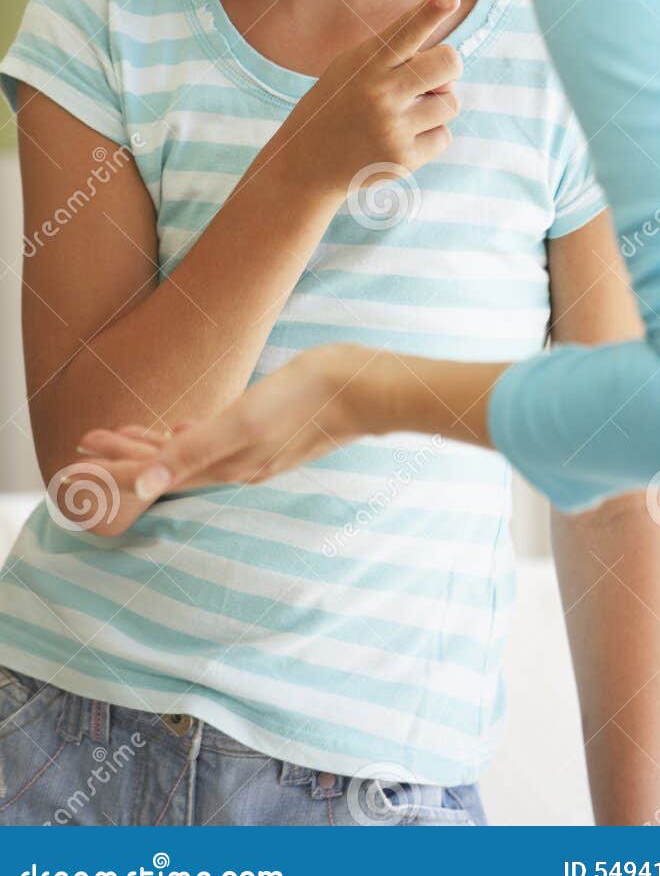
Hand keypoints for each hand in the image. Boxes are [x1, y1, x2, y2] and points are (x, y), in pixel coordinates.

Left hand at [76, 342, 386, 504]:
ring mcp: (253, 451)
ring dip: (152, 447)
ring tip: (122, 437)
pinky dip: (189, 438)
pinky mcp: (268, 433)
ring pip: (187, 455)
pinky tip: (184, 428)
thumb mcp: (244, 420)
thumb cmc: (308, 397)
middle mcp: (234, 465)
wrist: (364, 388)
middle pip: (166, 466)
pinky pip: (214, 443)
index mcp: (225, 463)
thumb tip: (144, 486)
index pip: (155, 472)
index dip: (117, 465)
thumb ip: (193, 450)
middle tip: (86, 445)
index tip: (80, 456)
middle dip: (126, 457)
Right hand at [278, 0, 462, 201]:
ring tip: (402, 116)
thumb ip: (395, 58)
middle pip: (449, 64)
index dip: (430, 12)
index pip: (405, 32)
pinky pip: (443, 136)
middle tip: (432, 78)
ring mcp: (392, 127)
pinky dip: (428, 137)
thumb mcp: (350, 69)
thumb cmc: (336, 107)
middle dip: (449, 67)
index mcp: (365, 63)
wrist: (304, 165)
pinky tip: (399, 141)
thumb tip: (450, 74)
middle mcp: (380, 93)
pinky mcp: (403, 159)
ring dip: (434, 107)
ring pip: (451, 103)